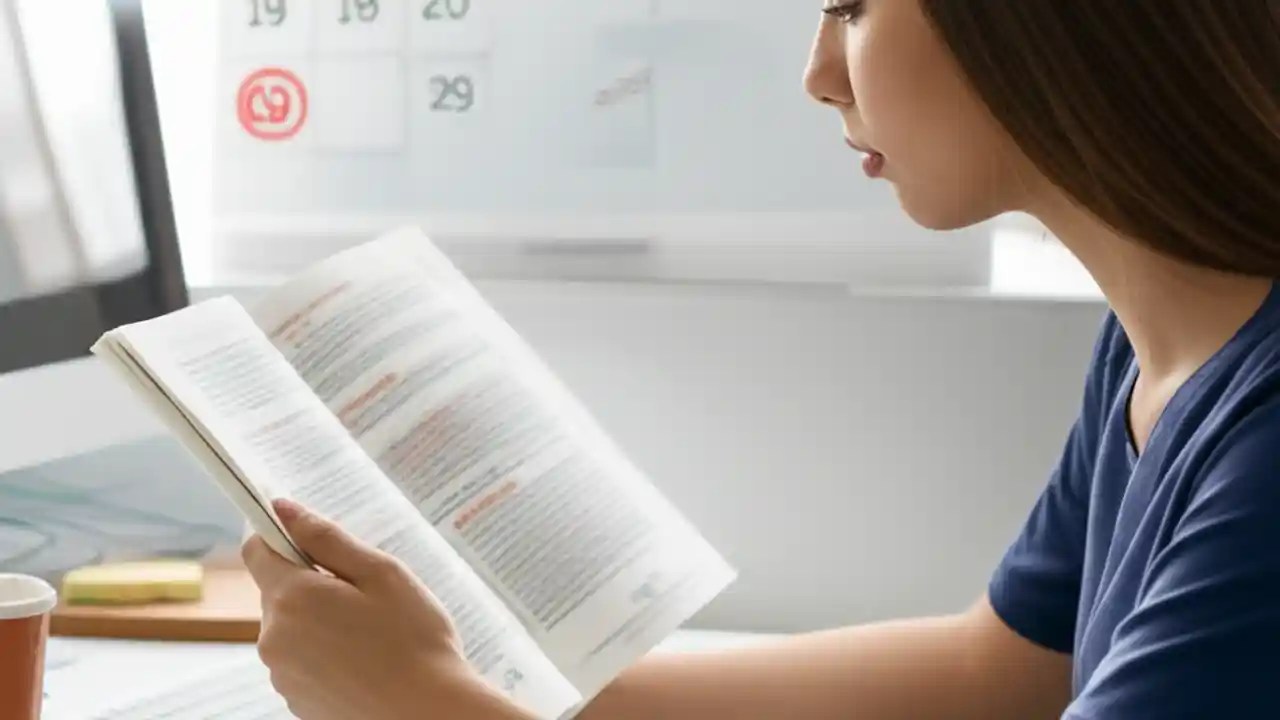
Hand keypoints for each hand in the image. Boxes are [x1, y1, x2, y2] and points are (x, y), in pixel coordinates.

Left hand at [242, 499, 523, 719]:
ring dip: (320, 619)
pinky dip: (325, 653)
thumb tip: (283, 508)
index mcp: (292, 598)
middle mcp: (274, 637)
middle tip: (364, 592)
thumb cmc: (414, 641)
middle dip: (313, 582)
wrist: (428, 713)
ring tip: (370, 632)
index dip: (279, 535)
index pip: (258, 550)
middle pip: (278, 590)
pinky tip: (363, 660)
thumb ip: (326, 538)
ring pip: (291, 626)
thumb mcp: (381, 574)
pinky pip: (301, 659)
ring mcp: (281, 674)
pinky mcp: (295, 700)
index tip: (306, 535)